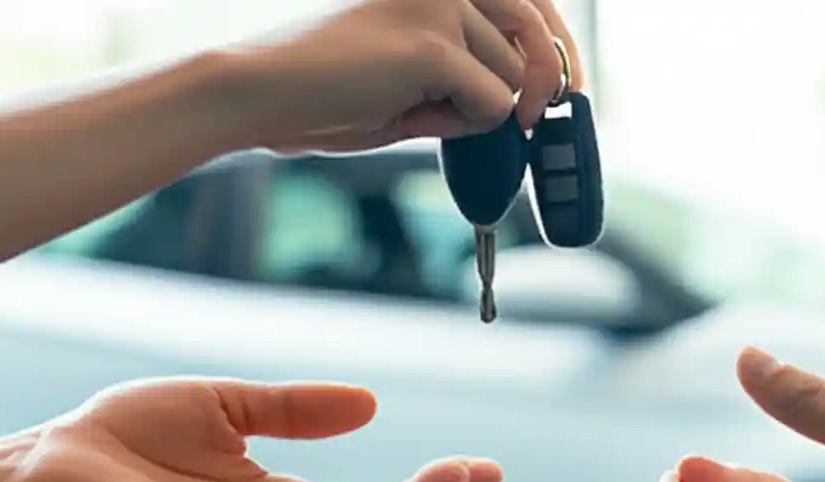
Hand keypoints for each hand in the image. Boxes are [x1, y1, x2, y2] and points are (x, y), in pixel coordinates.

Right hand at [227, 0, 585, 151]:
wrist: (257, 93)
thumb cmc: (324, 94)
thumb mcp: (414, 86)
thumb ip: (468, 84)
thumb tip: (525, 110)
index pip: (530, 5)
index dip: (556, 47)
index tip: (567, 88)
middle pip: (535, 39)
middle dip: (545, 87)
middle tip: (538, 125)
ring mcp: (441, 5)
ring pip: (512, 80)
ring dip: (479, 112)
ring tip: (412, 107)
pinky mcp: (433, 45)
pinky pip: (491, 104)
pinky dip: (466, 125)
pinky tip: (408, 112)